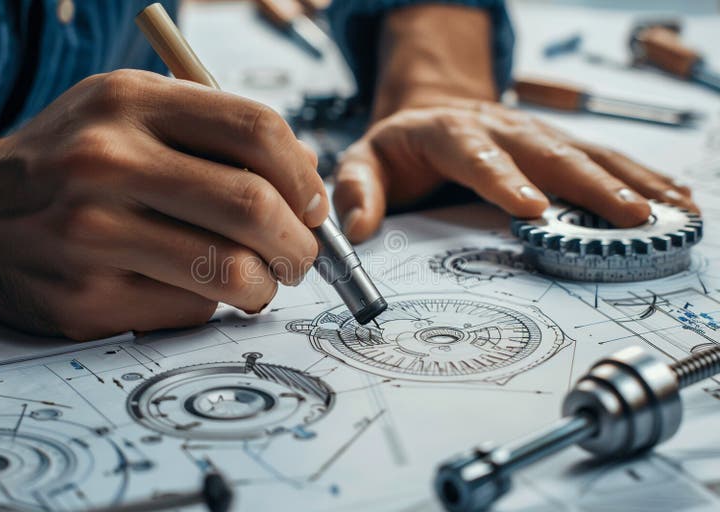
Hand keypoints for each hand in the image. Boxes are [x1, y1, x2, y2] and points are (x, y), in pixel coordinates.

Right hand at [0, 70, 327, 339]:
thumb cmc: (70, 159)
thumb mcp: (133, 113)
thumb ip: (217, 132)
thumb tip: (306, 177)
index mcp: (129, 103)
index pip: (256, 131)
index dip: (304, 176)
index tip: (312, 205)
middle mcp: (107, 164)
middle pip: (253, 207)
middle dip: (300, 244)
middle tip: (300, 256)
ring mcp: (91, 237)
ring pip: (231, 274)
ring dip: (266, 286)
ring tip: (259, 281)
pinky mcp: (85, 301)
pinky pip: (190, 312)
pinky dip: (211, 305)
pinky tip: (192, 289)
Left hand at [334, 99, 697, 241]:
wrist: (428, 116)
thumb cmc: (398, 148)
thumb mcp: (363, 161)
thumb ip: (357, 190)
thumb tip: (358, 230)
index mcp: (446, 131)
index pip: (474, 151)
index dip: (502, 177)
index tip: (531, 208)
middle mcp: (497, 126)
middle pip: (545, 150)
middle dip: (588, 184)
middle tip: (627, 216)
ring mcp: (531, 133)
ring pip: (584, 151)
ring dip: (626, 180)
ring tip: (667, 210)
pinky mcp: (553, 144)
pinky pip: (599, 157)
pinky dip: (638, 176)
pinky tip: (673, 196)